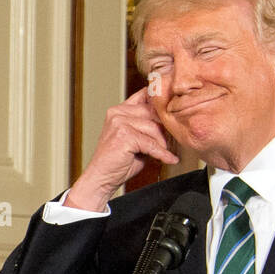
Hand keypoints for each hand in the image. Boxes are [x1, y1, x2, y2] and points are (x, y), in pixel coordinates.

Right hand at [64, 87, 179, 210]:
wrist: (101, 178)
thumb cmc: (118, 161)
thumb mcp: (135, 138)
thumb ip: (148, 126)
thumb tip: (170, 121)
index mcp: (119, 110)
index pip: (144, 95)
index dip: (160, 101)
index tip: (173, 110)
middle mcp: (117, 113)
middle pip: (153, 113)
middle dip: (165, 128)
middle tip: (173, 140)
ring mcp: (119, 123)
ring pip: (153, 128)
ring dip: (162, 143)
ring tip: (166, 153)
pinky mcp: (124, 136)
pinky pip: (151, 143)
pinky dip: (162, 153)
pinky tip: (168, 158)